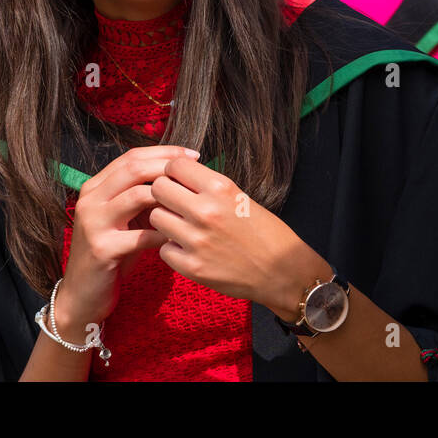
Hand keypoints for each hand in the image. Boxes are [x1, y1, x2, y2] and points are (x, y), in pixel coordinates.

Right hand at [53, 145, 198, 341]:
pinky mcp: (102, 249)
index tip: (191, 155)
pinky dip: (163, 233)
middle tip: (195, 167)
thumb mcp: (124, 220)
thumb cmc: (111, 253)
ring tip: (190, 199)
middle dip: (168, 165)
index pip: (131, 157)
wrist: (82, 295)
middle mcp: (90, 200)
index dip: (163, 152)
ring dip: (167, 196)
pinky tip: (179, 235)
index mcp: (95, 187)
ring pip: (135, 195)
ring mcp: (93, 223)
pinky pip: (140, 235)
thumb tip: (180, 177)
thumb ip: (142, 198)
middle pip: (133, 168)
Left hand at [149, 157, 331, 316]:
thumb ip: (208, 186)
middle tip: (175, 203)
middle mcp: (206, 211)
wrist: (281, 271)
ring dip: (165, 220)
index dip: (174, 172)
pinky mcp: (192, 267)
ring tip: (182, 226)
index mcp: (220, 188)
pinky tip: (188, 249)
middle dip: (164, 194)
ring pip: (155, 217)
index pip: (174, 165)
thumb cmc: (264, 232)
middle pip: (158, 188)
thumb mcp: (240, 196)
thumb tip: (178, 176)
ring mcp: (197, 241)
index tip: (180, 181)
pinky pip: (163, 249)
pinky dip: (172, 249)